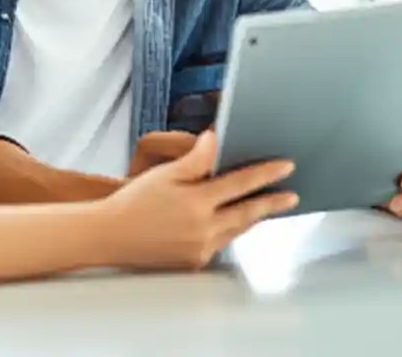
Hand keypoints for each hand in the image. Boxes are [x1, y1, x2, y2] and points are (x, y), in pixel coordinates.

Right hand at [101, 132, 297, 270]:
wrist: (109, 235)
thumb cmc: (134, 201)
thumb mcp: (165, 173)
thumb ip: (196, 158)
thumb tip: (217, 138)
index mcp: (198, 203)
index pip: (241, 184)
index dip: (266, 173)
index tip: (287, 166)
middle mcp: (204, 229)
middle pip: (247, 213)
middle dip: (272, 203)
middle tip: (292, 196)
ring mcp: (200, 249)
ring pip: (236, 230)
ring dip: (253, 217)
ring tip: (267, 206)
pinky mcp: (194, 262)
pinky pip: (220, 244)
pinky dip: (230, 231)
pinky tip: (234, 223)